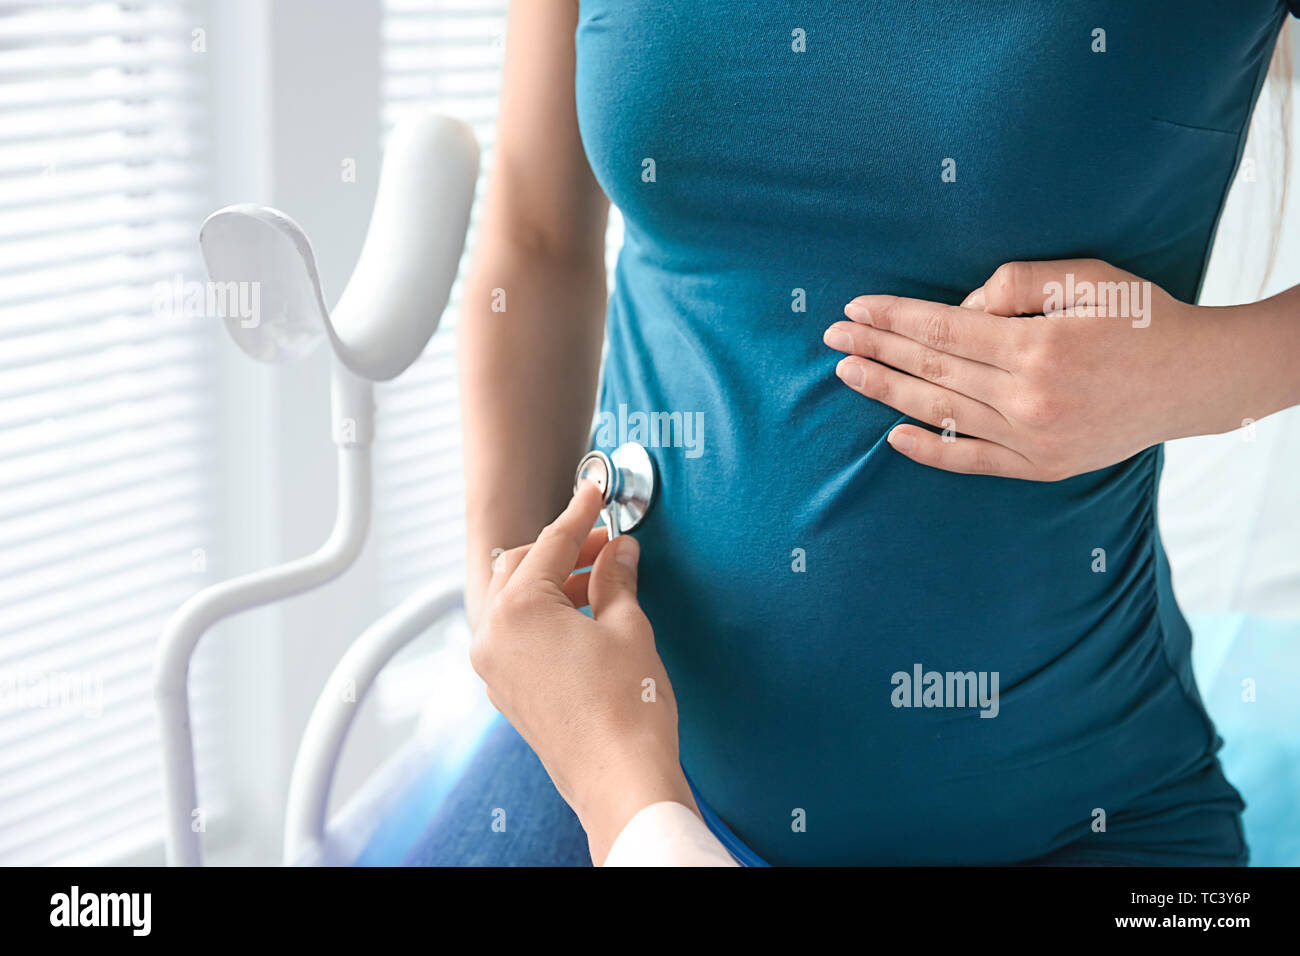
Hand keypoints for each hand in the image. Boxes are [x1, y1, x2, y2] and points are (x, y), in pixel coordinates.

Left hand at [469, 480, 695, 863]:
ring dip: (556, 584)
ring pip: (517, 602)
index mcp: (516, 612)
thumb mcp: (627, 627)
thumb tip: (619, 551)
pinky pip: (519, 635)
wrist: (621, 781)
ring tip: (606, 581)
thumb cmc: (626, 709)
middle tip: (609, 543)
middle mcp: (492, 637)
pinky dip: (547, 616)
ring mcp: (495, 669)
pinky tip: (587, 617)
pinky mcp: (508, 693)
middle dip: (566, 550)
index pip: (552, 544)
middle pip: (523, 567)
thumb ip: (617, 579)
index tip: (597, 489)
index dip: (582, 513)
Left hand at [823, 259, 1233, 480]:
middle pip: (932, 370)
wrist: (1196, 381)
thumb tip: (957, 308)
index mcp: (1037, 346)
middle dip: (876, 351)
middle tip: (832, 338)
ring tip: (847, 373)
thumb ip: (1015, 284)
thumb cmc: (1140, 318)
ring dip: (887, 392)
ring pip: (942, 413)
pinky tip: (892, 434)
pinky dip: (929, 449)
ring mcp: (1033, 440)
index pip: (943, 329)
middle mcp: (1029, 398)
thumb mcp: (1085, 278)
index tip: (855, 309)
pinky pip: (971, 461)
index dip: (893, 318)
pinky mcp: (1041, 468)